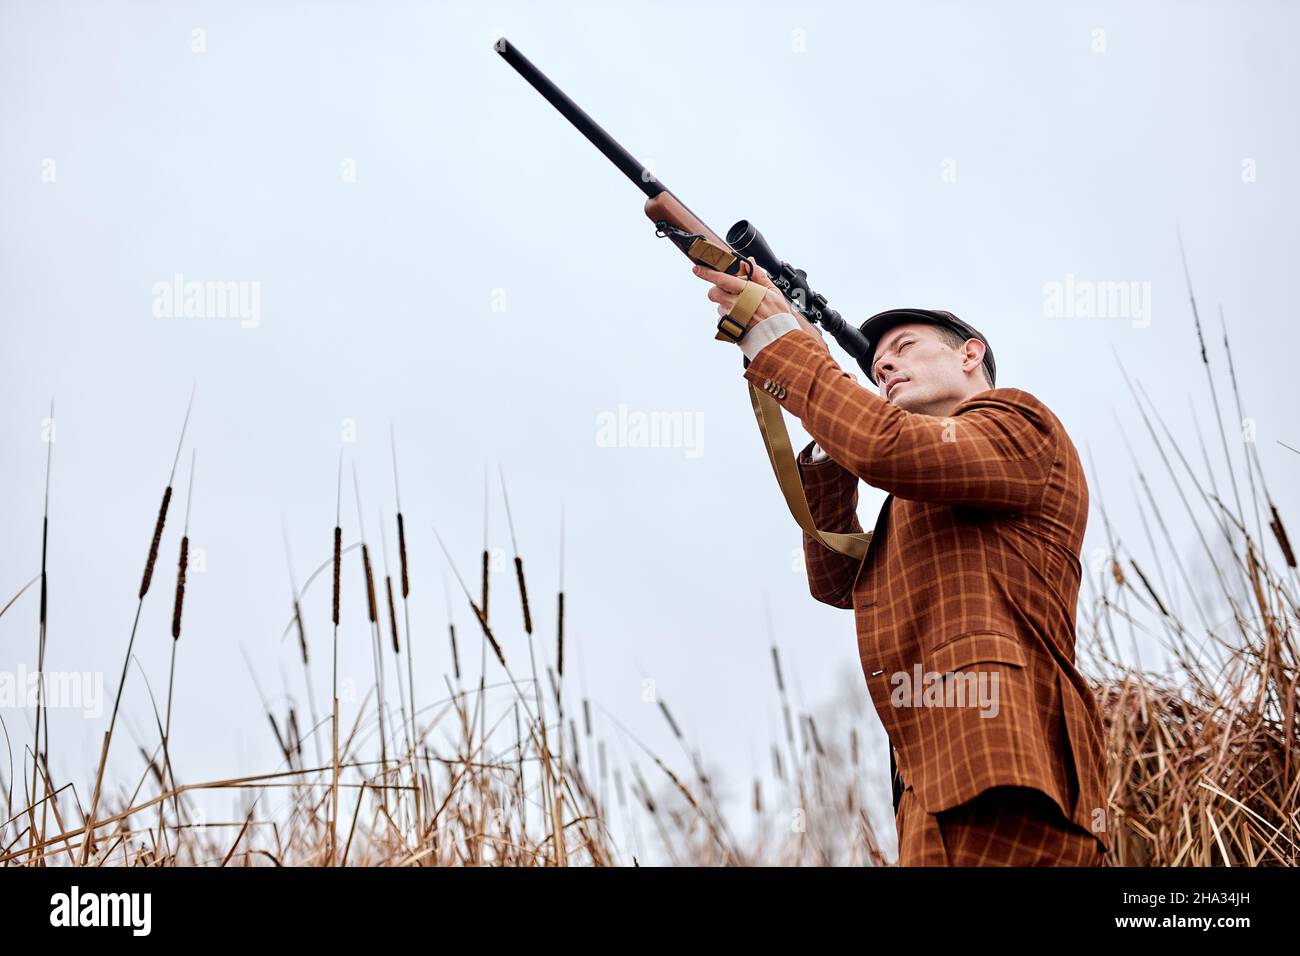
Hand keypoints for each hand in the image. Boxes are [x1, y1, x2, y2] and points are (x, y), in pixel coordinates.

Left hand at [691, 256, 829, 350]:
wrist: (778, 340)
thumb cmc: (778, 316)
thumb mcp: (773, 292)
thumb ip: (758, 275)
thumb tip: (750, 262)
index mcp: (745, 291)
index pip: (721, 279)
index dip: (707, 273)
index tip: (696, 269)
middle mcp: (735, 304)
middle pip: (713, 293)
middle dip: (718, 291)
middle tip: (730, 293)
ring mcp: (731, 317)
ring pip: (718, 307)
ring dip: (726, 306)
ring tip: (744, 310)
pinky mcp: (729, 329)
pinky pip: (723, 320)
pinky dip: (730, 318)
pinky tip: (742, 320)